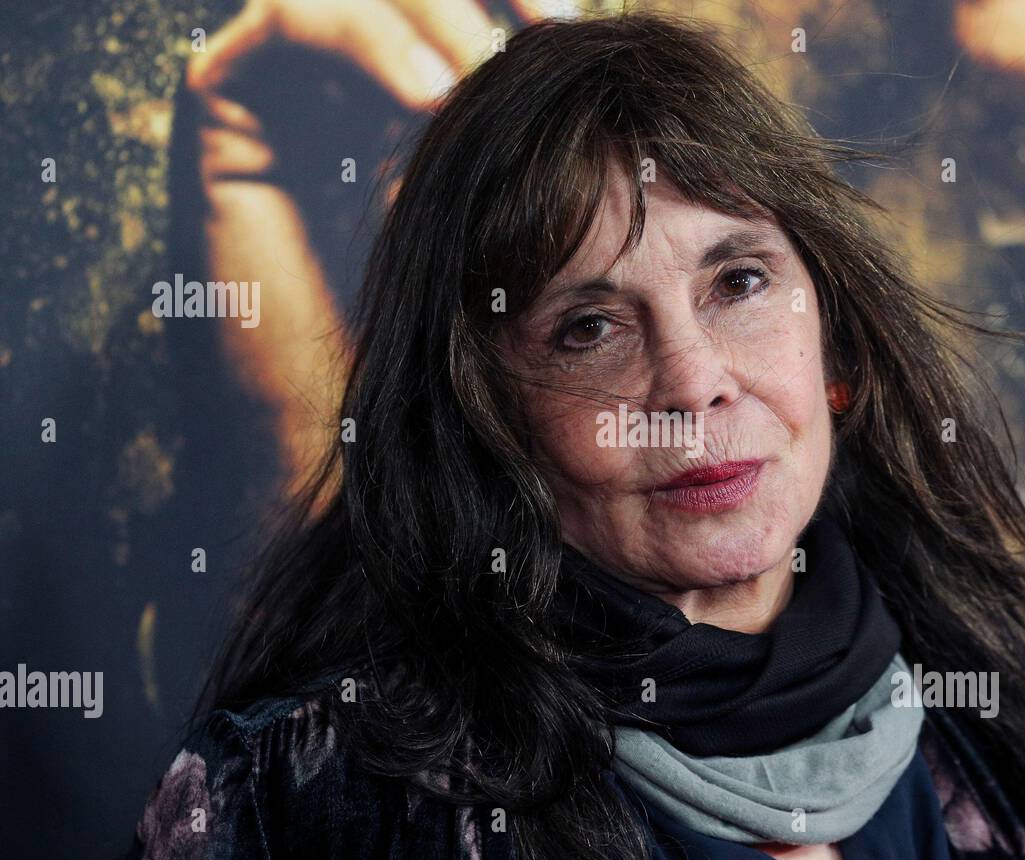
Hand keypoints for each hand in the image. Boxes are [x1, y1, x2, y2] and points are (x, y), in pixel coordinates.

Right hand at [181, 0, 550, 494]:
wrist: (329, 419)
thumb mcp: (489, 213)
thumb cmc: (421, 337)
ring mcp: (276, 85)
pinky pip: (287, 16)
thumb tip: (569, 40)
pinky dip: (364, 37)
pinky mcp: (222, 101)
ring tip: (483, 78)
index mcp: (392, 95)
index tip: (567, 21)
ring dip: (431, 17)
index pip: (448, 8)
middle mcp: (332, 78)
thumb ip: (506, 129)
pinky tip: (429, 96)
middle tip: (543, 30)